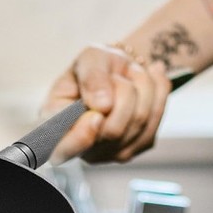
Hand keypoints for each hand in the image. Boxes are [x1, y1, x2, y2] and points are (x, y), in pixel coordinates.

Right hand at [44, 44, 171, 163]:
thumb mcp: (90, 58)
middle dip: (124, 90)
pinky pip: (154, 124)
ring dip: (143, 88)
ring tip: (132, 73)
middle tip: (120, 73)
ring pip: (139, 123)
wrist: (120, 70)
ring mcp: (105, 153)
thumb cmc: (98, 65)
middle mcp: (77, 146)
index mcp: (54, 122)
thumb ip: (92, 77)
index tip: (96, 117)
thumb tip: (102, 105)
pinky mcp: (132, 150)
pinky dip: (158, 95)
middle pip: (112, 130)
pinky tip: (150, 80)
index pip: (62, 146)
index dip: (80, 137)